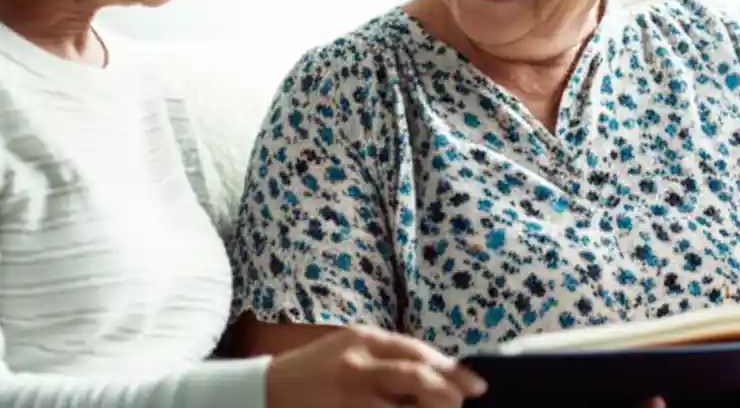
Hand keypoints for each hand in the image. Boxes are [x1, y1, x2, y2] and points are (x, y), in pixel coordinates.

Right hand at [265, 325, 487, 407]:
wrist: (264, 390)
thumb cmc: (314, 370)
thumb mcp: (349, 348)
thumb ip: (387, 356)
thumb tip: (436, 372)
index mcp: (363, 339)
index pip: (417, 352)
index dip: (450, 370)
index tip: (475, 385)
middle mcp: (358, 364)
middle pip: (417, 377)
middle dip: (447, 394)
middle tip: (461, 404)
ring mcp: (349, 395)